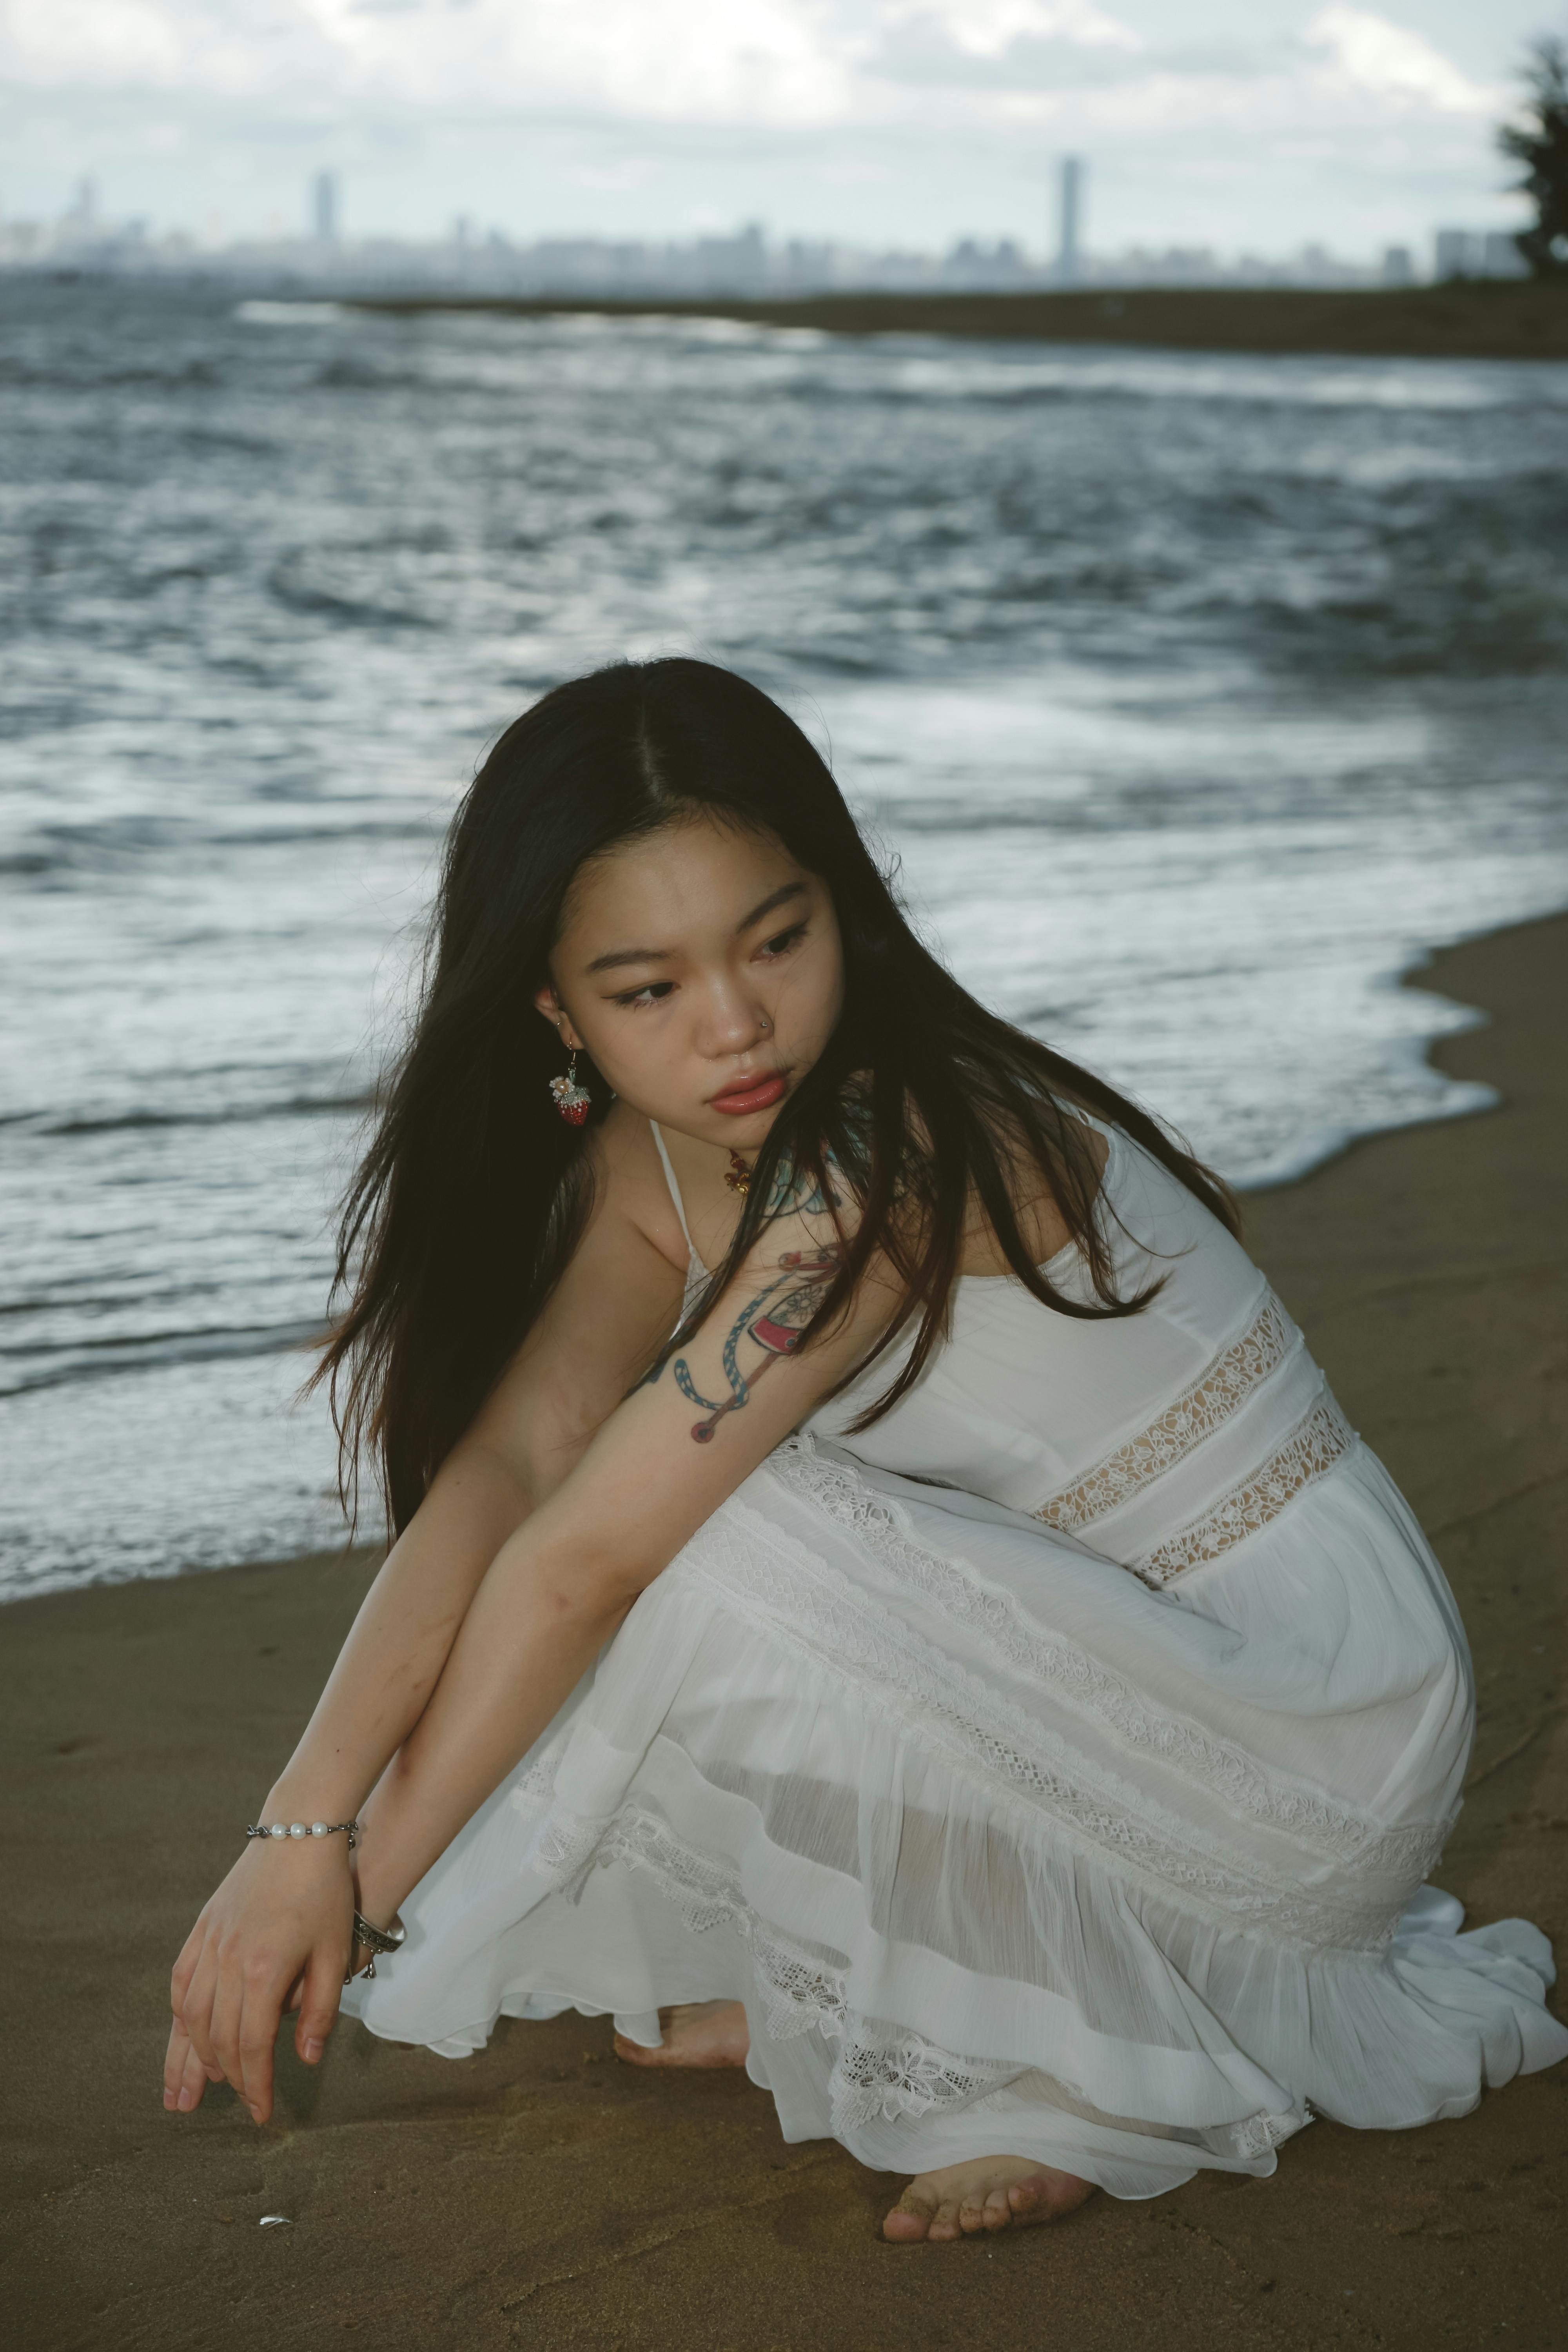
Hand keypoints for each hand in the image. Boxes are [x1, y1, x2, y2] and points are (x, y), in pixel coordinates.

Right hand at [164, 1838, 354, 2123]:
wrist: (299, 1833)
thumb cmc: (325, 1893)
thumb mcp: (334, 1952)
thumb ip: (319, 2010)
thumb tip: (306, 2058)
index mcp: (263, 1971)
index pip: (251, 2046)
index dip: (255, 2085)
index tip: (262, 2113)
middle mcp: (228, 1962)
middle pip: (217, 2038)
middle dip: (228, 2078)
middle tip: (239, 2102)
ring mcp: (210, 1944)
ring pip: (189, 2016)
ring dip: (189, 2057)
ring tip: (186, 2093)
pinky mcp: (202, 1929)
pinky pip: (181, 1982)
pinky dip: (180, 2015)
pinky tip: (181, 2035)